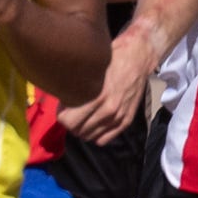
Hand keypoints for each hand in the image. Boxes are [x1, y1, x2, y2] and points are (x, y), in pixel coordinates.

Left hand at [72, 28, 160, 142]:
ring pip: (89, 137)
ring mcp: (118, 117)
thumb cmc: (112, 58)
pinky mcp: (126, 120)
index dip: (61, 113)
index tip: (63, 105)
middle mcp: (108, 110)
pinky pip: (103, 140)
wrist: (139, 58)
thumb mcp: (91, 67)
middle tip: (70, 112)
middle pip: (77, 130)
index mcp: (97, 96)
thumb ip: (76, 83)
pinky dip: (95, 134)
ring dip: (82, 129)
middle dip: (70, 122)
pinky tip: (93, 123)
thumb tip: (58, 92)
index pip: (68, 121)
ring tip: (82, 117)